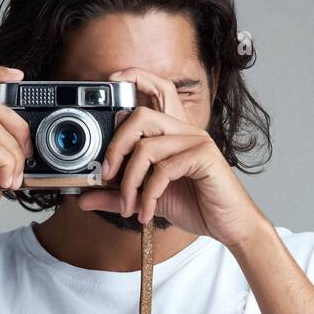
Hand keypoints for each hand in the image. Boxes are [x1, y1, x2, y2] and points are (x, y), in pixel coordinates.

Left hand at [78, 67, 268, 250]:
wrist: (229, 226)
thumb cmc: (196, 206)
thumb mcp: (147, 200)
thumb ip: (117, 195)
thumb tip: (84, 198)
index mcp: (172, 133)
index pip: (149, 98)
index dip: (129, 87)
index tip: (108, 93)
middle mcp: (184, 131)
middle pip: (140, 117)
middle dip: (116, 147)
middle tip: (107, 176)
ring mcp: (196, 141)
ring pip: (147, 147)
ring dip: (130, 182)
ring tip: (129, 207)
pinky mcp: (205, 157)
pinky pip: (165, 169)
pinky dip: (150, 194)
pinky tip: (147, 213)